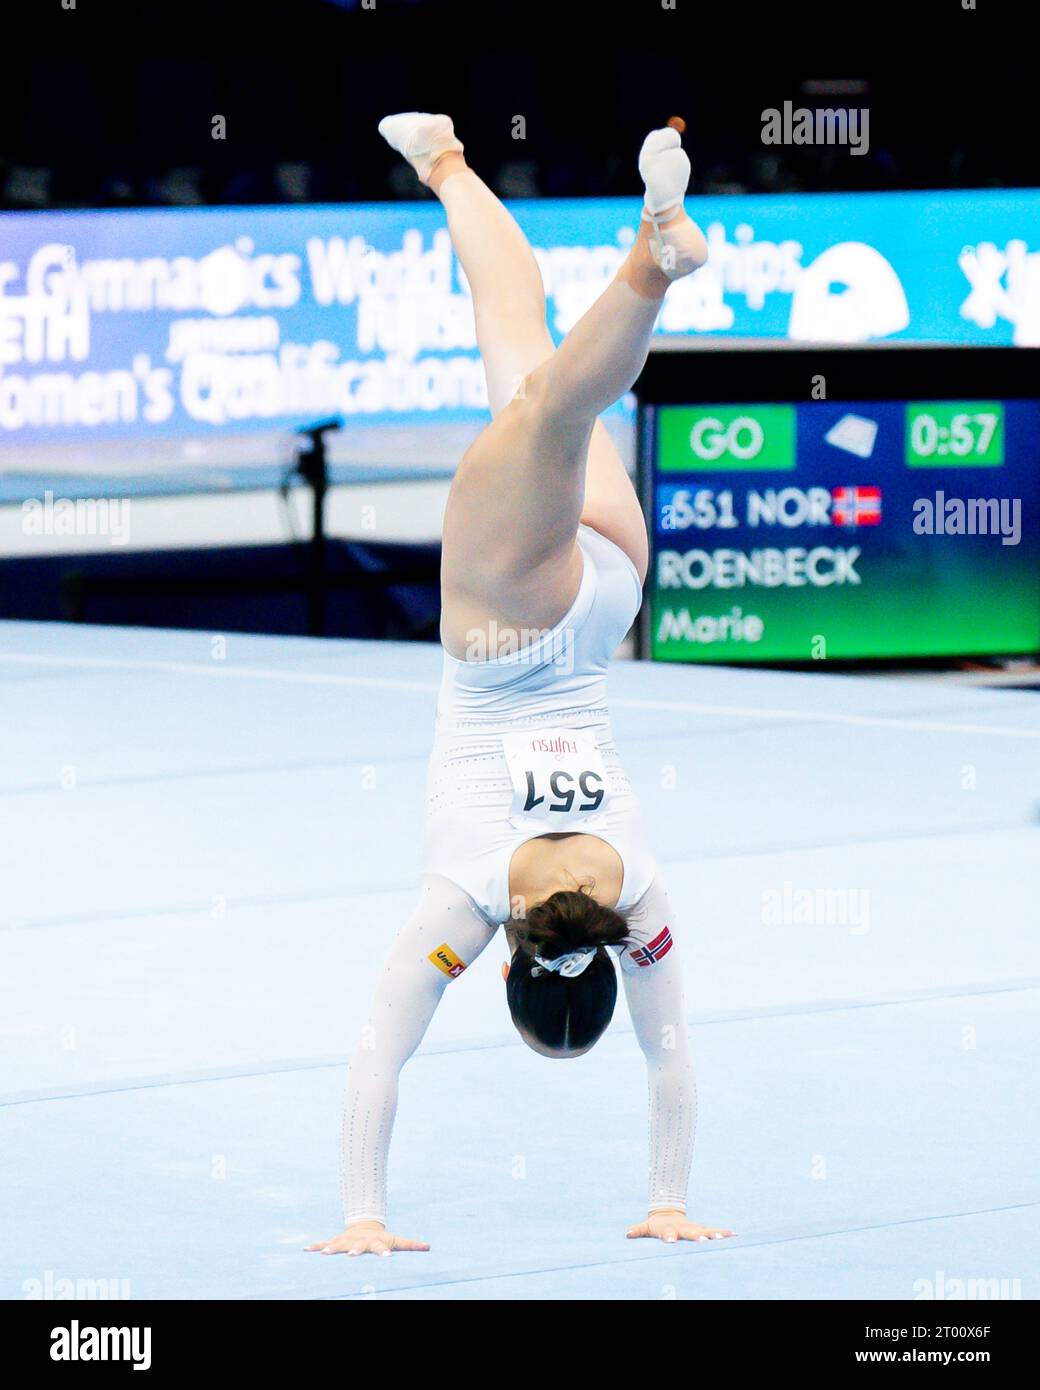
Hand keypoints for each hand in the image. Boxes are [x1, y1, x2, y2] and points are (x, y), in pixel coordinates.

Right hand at [305, 1221, 429, 1256]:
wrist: (364, 1225)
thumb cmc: (382, 1238)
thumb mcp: (397, 1240)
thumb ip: (411, 1244)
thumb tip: (429, 1246)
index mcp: (375, 1242)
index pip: (381, 1247)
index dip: (384, 1252)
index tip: (387, 1257)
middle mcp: (360, 1241)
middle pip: (358, 1247)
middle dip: (354, 1251)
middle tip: (351, 1256)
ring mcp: (347, 1240)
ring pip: (338, 1244)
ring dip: (331, 1249)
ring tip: (324, 1254)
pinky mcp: (336, 1241)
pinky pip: (324, 1243)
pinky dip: (316, 1246)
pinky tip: (306, 1250)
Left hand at [627, 1209, 734, 1243]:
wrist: (667, 1212)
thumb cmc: (656, 1225)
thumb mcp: (646, 1226)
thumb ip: (638, 1230)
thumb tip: (628, 1233)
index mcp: (668, 1228)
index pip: (668, 1233)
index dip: (669, 1236)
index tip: (670, 1241)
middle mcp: (682, 1228)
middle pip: (689, 1233)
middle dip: (696, 1236)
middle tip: (703, 1240)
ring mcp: (693, 1228)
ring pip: (704, 1231)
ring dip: (713, 1234)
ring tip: (722, 1237)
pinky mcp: (701, 1229)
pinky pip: (713, 1231)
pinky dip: (723, 1233)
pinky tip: (735, 1235)